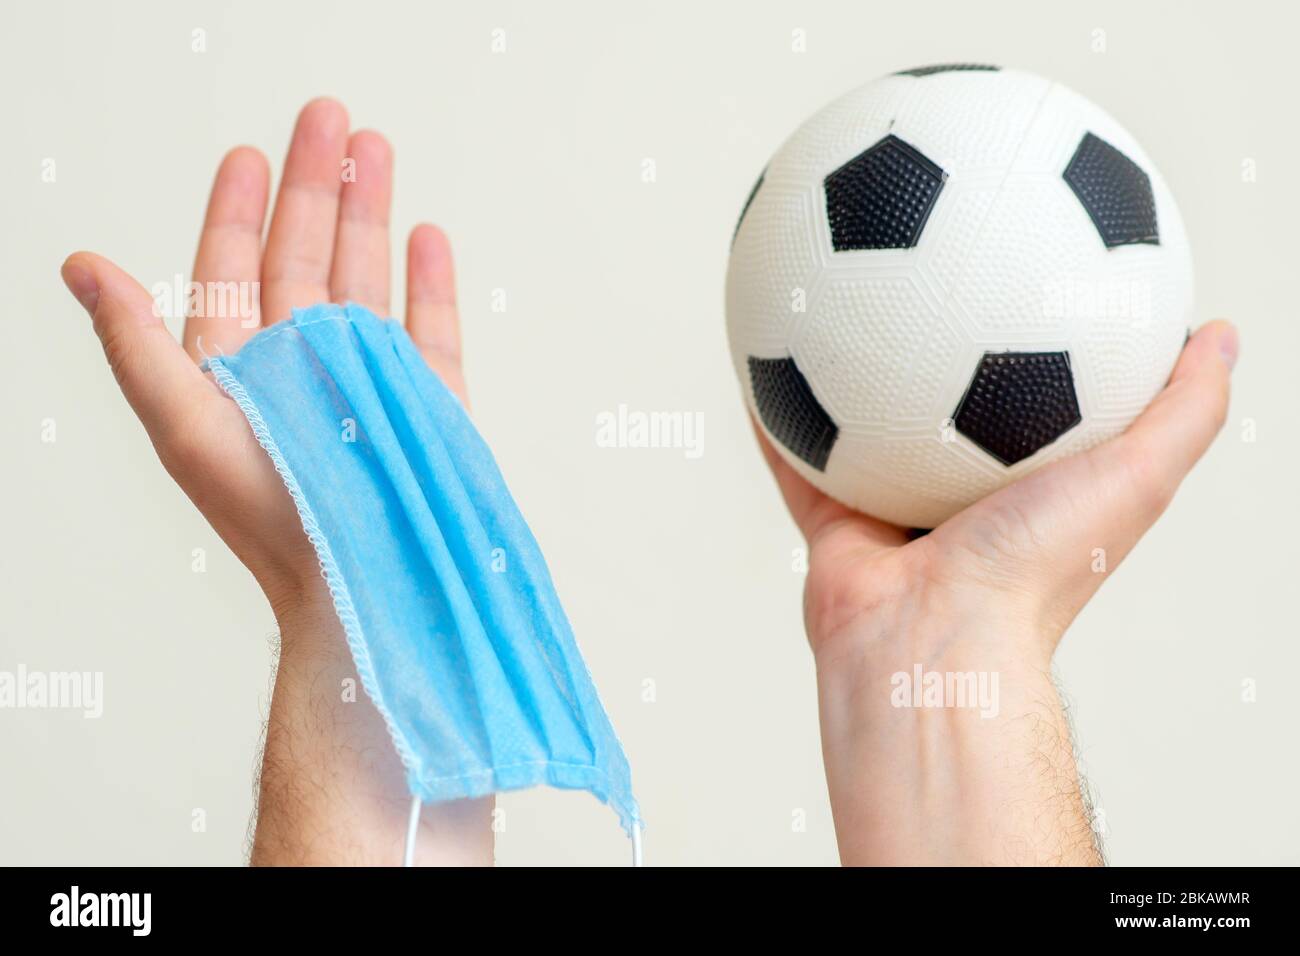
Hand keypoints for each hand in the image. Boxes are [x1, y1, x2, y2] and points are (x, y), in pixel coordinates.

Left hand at [60, 98, 465, 618]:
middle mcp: (303, 365)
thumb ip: (136, 343)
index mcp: (241, 369)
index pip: (235, 269)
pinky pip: (428, 325)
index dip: (238, 208)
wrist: (361, 582)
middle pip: (305, 254)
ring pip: (367, 276)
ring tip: (376, 149)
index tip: (248, 155)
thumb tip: (81, 265)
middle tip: (326, 115)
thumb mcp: (184, 425)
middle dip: (316, 182)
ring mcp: (370, 378)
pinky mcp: (429, 399)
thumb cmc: (268, 518)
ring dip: (371, 211)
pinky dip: (427, 279)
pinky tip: (426, 235)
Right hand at [755, 321, 1235, 863]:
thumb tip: (1223, 330)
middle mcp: (955, 489)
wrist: (938, 639)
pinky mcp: (830, 512)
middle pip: (942, 399)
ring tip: (834, 294)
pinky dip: (774, 409)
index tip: (1036, 275)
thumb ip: (1186, 408)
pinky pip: (791, 452)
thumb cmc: (1041, 569)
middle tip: (927, 268)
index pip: (1038, 401)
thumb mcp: (1139, 476)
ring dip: (846, 367)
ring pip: (859, 421)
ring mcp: (888, 501)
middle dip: (934, 342)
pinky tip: (763, 345)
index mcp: (1025, 482)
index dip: (1039, 339)